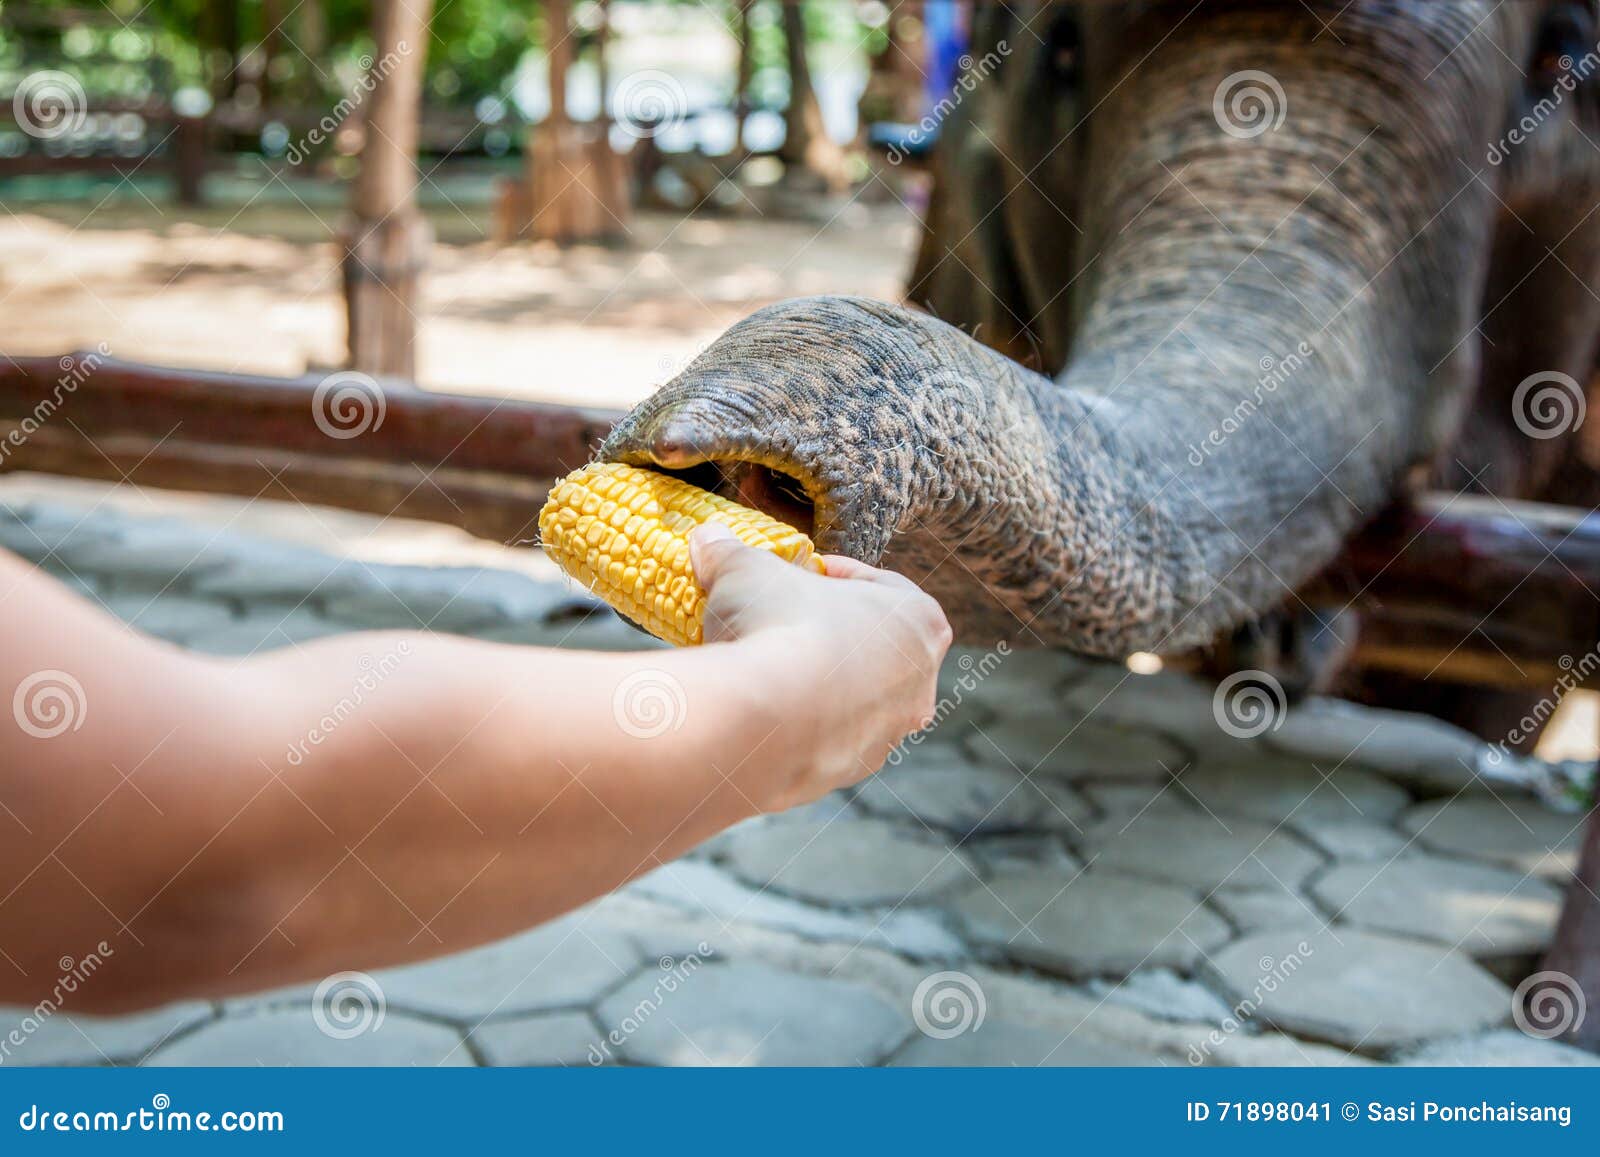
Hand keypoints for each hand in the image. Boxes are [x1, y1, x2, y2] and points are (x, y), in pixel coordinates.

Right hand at [690, 522, 952, 809]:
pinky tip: (760, 711)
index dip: (829, 575)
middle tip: (779, 622)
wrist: (762, 723)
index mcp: (918, 621)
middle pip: (869, 645)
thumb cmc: (777, 629)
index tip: (795, 574)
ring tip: (763, 670)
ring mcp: (888, 734)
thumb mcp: (746, 571)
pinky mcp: (850, 772)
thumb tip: (707, 538)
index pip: (876, 584)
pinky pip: (823, 739)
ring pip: (852, 698)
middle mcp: (919, 682)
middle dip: (827, 632)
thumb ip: (731, 552)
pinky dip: (798, 725)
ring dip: (816, 683)